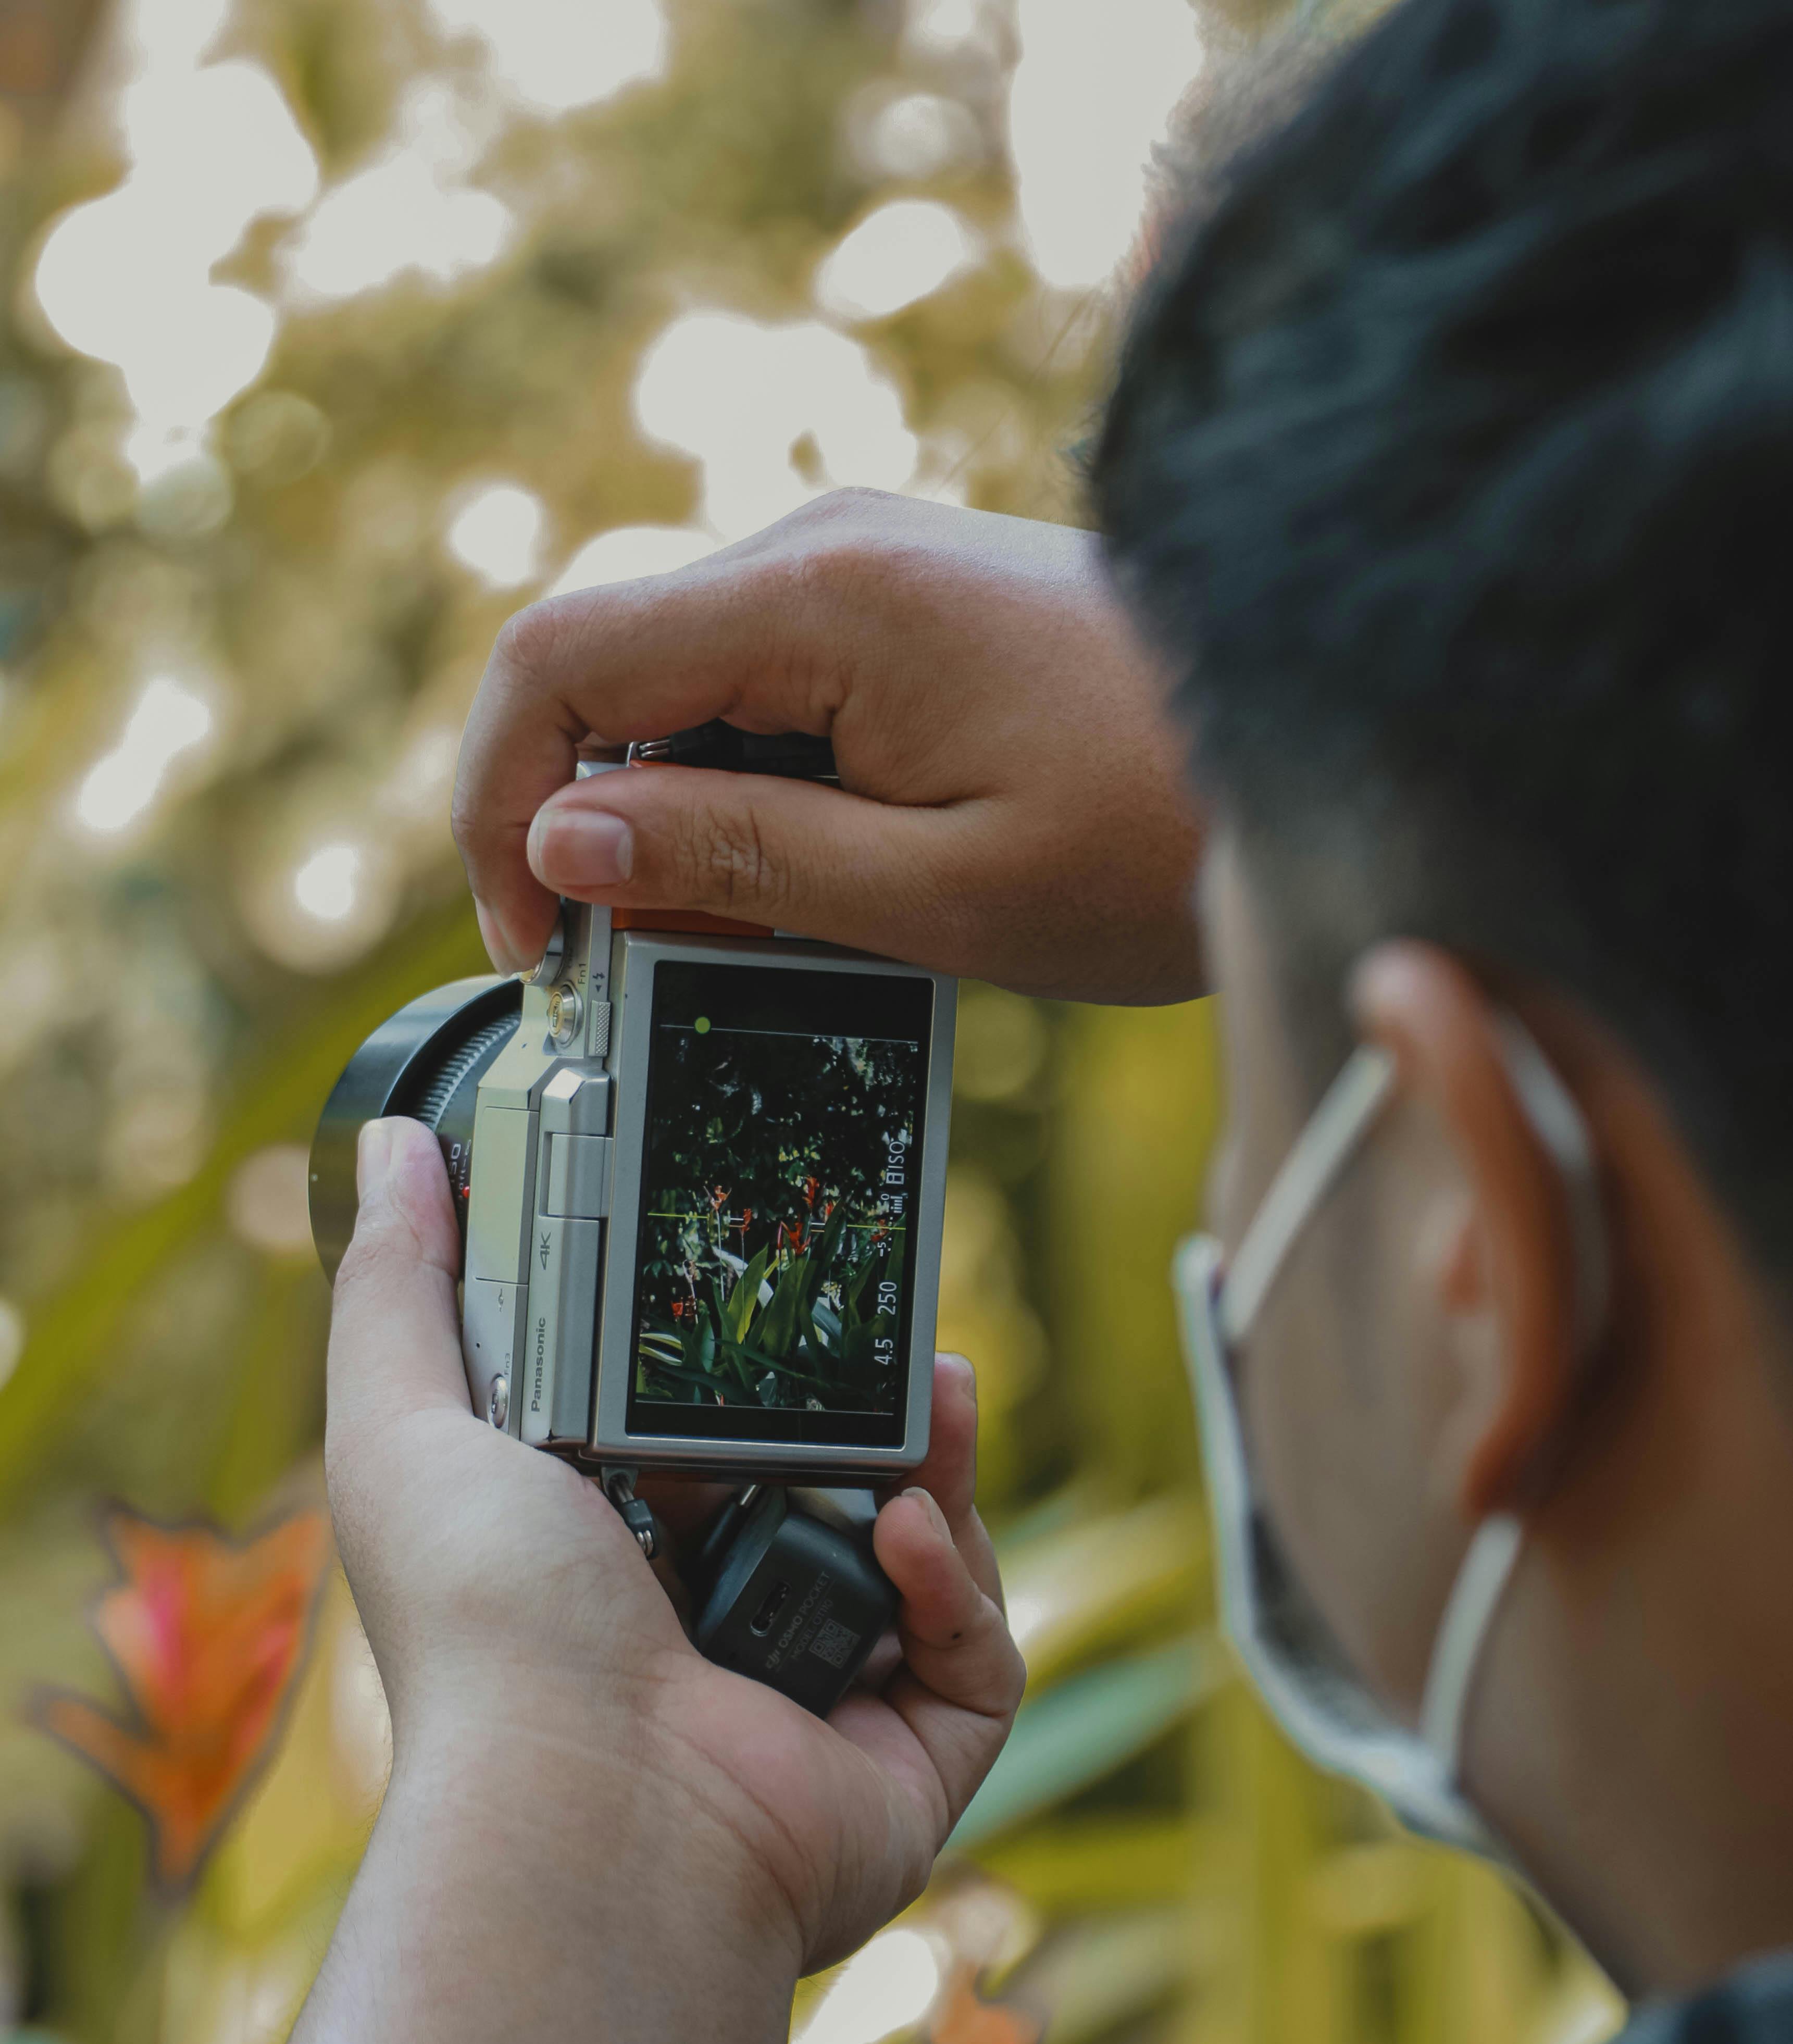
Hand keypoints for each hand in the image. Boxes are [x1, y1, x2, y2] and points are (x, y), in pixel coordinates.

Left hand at [326, 1115, 1023, 1970]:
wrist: (591, 1808)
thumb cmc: (490, 1636)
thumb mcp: (410, 1430)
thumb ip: (403, 1287)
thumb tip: (392, 1150)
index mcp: (621, 1569)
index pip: (720, 1450)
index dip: (768, 1374)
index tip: (799, 1296)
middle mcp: (722, 1637)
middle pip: (841, 1495)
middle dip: (889, 1416)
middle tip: (908, 1340)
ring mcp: (821, 1705)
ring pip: (926, 1566)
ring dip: (943, 1477)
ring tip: (940, 1404)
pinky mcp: (907, 1763)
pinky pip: (975, 1655)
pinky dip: (957, 1587)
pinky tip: (910, 1541)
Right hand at [451, 490, 1204, 1004]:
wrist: (1334, 737)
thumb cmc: (1167, 829)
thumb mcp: (939, 891)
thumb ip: (736, 857)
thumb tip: (562, 842)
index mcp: (825, 596)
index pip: (558, 659)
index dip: (500, 806)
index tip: (537, 945)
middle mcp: (829, 544)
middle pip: (606, 666)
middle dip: (583, 821)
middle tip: (634, 969)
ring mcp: (869, 565)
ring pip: (681, 685)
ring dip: (675, 815)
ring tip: (755, 937)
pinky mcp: (906, 606)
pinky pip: (767, 687)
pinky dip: (750, 788)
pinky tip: (816, 880)